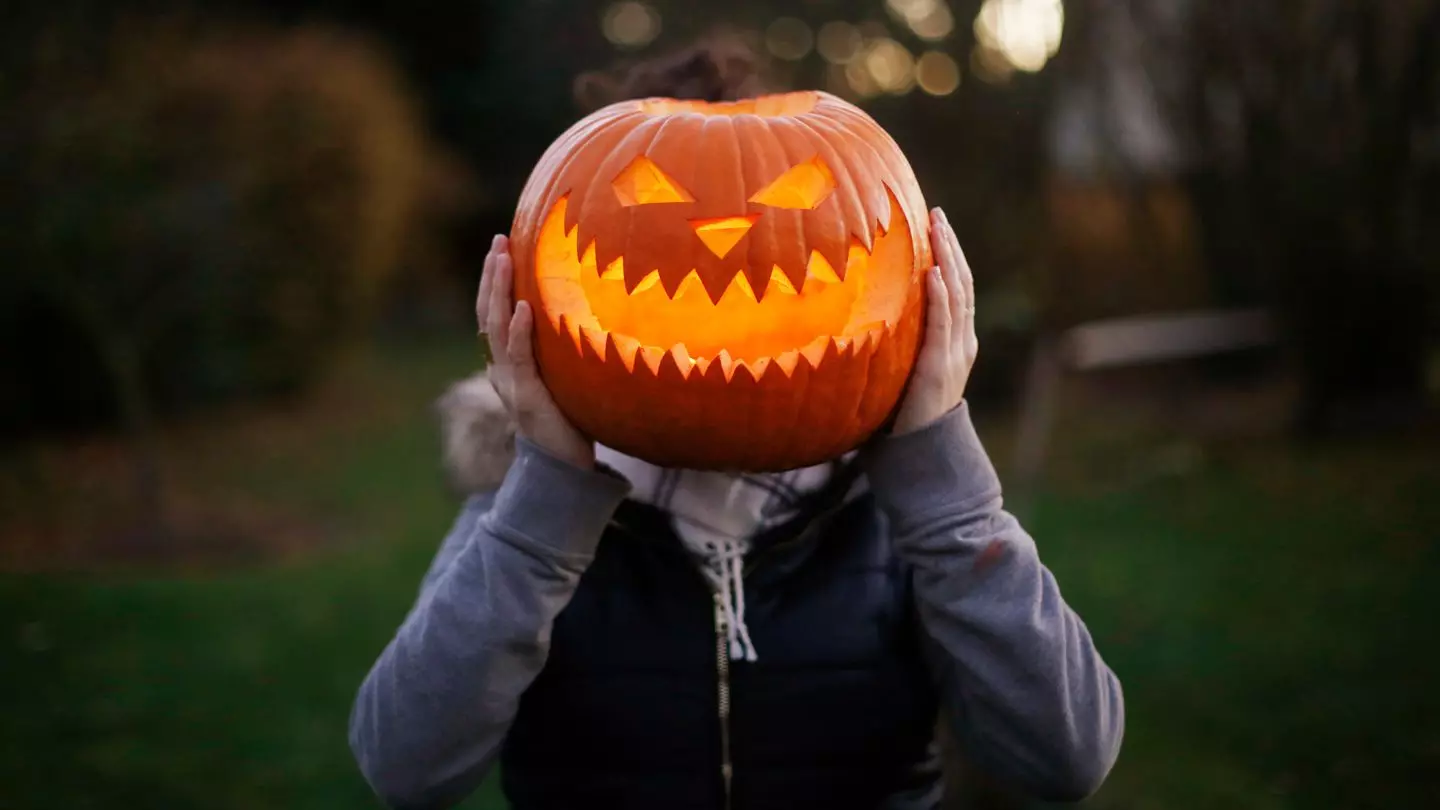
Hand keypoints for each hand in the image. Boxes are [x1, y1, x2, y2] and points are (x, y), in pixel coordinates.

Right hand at [477, 235, 594, 468]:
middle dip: (492, 276)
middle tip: (498, 241)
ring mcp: (511, 384)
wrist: (565, 468)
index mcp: (506, 364)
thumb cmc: (570, 420)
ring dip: (499, 291)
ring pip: (496, 329)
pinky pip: (520, 359)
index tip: (501, 248)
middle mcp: (502, 370)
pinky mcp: (528, 398)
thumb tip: (582, 313)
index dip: (493, 282)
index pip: (492, 315)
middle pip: (488, 314)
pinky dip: (519, 332)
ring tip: (503, 259)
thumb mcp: (562, 378)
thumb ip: (560, 351)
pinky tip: (525, 308)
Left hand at [891, 208, 978, 434]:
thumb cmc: (902, 413)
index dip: (949, 255)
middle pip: (961, 283)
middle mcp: (961, 341)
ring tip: (938, 229)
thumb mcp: (902, 369)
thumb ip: (896, 343)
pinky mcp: (940, 366)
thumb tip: (863, 316)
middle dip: (950, 246)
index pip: (957, 288)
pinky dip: (942, 296)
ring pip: (958, 296)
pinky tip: (935, 272)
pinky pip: (944, 324)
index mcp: (954, 340)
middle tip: (937, 214)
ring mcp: (954, 352)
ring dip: (948, 259)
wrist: (920, 452)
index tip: (936, 225)